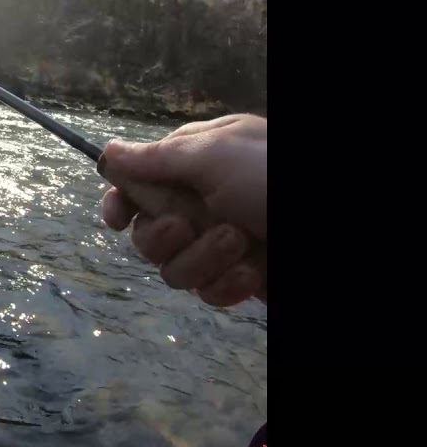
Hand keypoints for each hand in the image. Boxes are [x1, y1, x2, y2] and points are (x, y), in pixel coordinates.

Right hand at [100, 114, 266, 306]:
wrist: (340, 235)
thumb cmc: (275, 179)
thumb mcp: (216, 154)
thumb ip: (157, 158)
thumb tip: (106, 153)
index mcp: (194, 164)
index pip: (136, 184)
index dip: (119, 202)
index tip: (116, 218)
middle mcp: (201, 204)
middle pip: (145, 233)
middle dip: (164, 235)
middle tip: (190, 225)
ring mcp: (218, 243)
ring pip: (172, 268)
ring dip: (203, 259)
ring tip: (241, 244)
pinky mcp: (237, 279)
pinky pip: (206, 293)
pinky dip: (227, 285)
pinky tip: (253, 273)